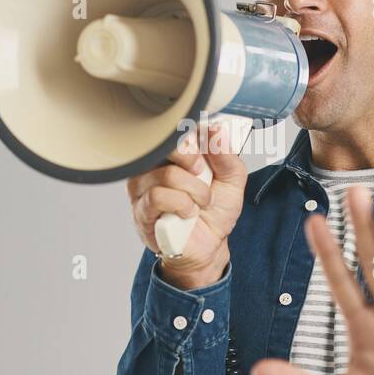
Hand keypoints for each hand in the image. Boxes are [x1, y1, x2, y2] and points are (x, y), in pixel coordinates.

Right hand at [126, 123, 247, 289]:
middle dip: (191, 159)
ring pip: (165, 174)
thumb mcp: (232, 180)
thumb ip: (227, 155)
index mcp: (173, 153)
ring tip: (201, 202)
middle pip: (164, 145)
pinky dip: (182, 205)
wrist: (209, 246)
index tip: (207, 149)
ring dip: (193, 191)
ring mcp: (143, 187)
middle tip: (201, 173)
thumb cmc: (214, 212)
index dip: (192, 135)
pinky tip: (187, 213)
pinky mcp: (141, 209)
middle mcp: (153, 165)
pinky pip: (158, 196)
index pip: (173, 128)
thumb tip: (216, 130)